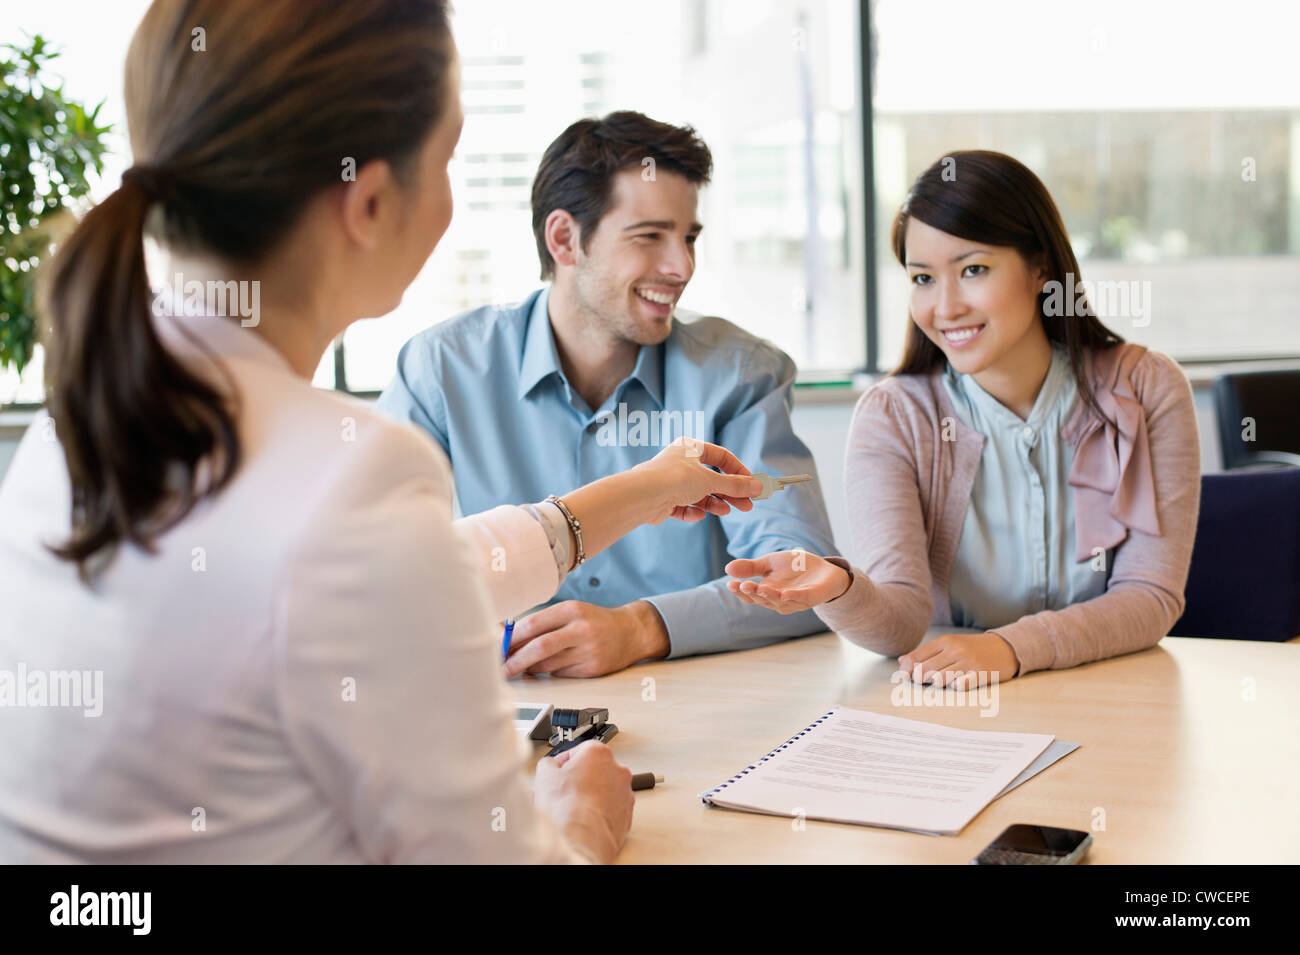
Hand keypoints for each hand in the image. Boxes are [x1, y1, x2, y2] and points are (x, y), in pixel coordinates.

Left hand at [503, 600, 669, 678]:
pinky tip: (555, 666)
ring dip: (532, 668)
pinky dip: (551, 672)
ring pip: (548, 665)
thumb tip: (504, 636)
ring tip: (528, 665)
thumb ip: (541, 624)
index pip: (533, 624)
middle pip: (539, 647)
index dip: (510, 639)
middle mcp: (581, 629)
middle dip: (515, 661)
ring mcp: (589, 650)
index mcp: (571, 610)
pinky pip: (561, 674)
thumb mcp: (569, 613)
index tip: (497, 648)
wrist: (631, 632)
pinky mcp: (593, 669)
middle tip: (502, 670)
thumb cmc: (593, 621)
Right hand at [533, 741, 633, 863]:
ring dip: (587, 797)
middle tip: (560, 792)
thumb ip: (549, 763)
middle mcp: (618, 770)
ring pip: (602, 791)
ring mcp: (625, 793)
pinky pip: (609, 809)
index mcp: (599, 752)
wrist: (581, 839)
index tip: (556, 773)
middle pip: (592, 771)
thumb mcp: (544, 773)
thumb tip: (551, 767)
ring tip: (568, 810)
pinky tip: (581, 820)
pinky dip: (597, 813)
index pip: (577, 751)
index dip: (562, 764)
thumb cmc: (567, 808)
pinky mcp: (626, 815)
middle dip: (576, 780)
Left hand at [632, 438, 762, 524]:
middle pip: (712, 478)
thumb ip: (736, 485)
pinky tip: (699, 515)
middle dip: (729, 493)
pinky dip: (693, 511)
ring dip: (713, 503)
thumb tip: (758, 487)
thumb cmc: (676, 479)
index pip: (721, 456)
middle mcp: (680, 462)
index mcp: (690, 448)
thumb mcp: (711, 481)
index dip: (738, 471)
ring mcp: (671, 482)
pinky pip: (683, 506)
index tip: (752, 484)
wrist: (644, 496)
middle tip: (747, 506)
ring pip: (698, 494)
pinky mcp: (664, 500)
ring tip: (724, 512)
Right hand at [724, 550, 850, 612]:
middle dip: (752, 593)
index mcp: (768, 593)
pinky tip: (784, 593)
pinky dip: (793, 597)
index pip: (751, 596)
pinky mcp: (811, 597)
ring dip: (770, 596)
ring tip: (759, 588)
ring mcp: (796, 601)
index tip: (731, 583)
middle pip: (763, 600)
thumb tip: (727, 568)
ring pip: (780, 602)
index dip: (740, 592)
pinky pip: (801, 598)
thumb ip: (751, 567)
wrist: (824, 569)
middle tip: (742, 585)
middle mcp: (780, 601)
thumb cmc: (795, 568)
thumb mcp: (770, 563)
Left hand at [896, 632, 1019, 687]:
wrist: (1006, 647)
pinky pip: (961, 685)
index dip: (906, 669)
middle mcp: (955, 650)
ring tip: (938, 684)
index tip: (903, 677)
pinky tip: (956, 686)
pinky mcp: (981, 674)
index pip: (917, 656)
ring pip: (940, 678)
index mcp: (945, 641)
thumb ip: (926, 653)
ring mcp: (968, 662)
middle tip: (921, 683)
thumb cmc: (973, 648)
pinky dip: (955, 688)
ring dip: (935, 684)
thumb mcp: (950, 644)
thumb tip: (902, 661)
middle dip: (918, 679)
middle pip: (925, 669)